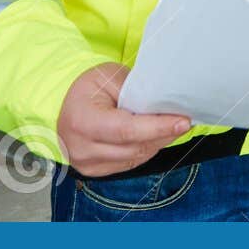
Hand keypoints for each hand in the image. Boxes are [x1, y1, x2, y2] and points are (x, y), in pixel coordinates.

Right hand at [55, 62, 190, 177]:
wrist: (63, 105)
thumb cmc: (88, 87)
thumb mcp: (109, 77)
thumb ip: (135, 91)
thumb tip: (165, 104)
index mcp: (82, 122)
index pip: (127, 130)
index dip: (158, 127)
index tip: (183, 121)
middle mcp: (82, 149)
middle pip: (135, 147)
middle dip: (164, 134)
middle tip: (185, 120)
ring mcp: (87, 164)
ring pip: (136, 158)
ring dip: (158, 143)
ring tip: (175, 127)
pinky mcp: (95, 171)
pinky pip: (129, 163)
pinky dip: (146, 150)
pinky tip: (157, 137)